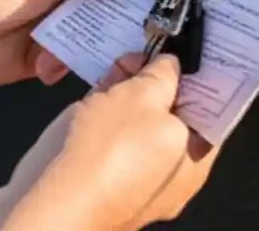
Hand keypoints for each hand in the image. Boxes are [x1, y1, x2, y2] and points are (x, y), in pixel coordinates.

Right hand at [0, 54, 217, 229]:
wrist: (49, 205)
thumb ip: (163, 74)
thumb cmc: (105, 160)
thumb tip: (169, 65)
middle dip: (157, 82)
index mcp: (195, 160)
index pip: (209, 111)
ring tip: (117, 68)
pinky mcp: (97, 180)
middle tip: (145, 55)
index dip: (198, 78)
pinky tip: (96, 91)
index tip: (187, 53)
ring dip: (126, 93)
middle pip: (171, 116)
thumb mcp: (145, 95)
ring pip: (135, 126)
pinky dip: (103, 114)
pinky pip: (107, 139)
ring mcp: (132, 180)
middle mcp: (169, 176)